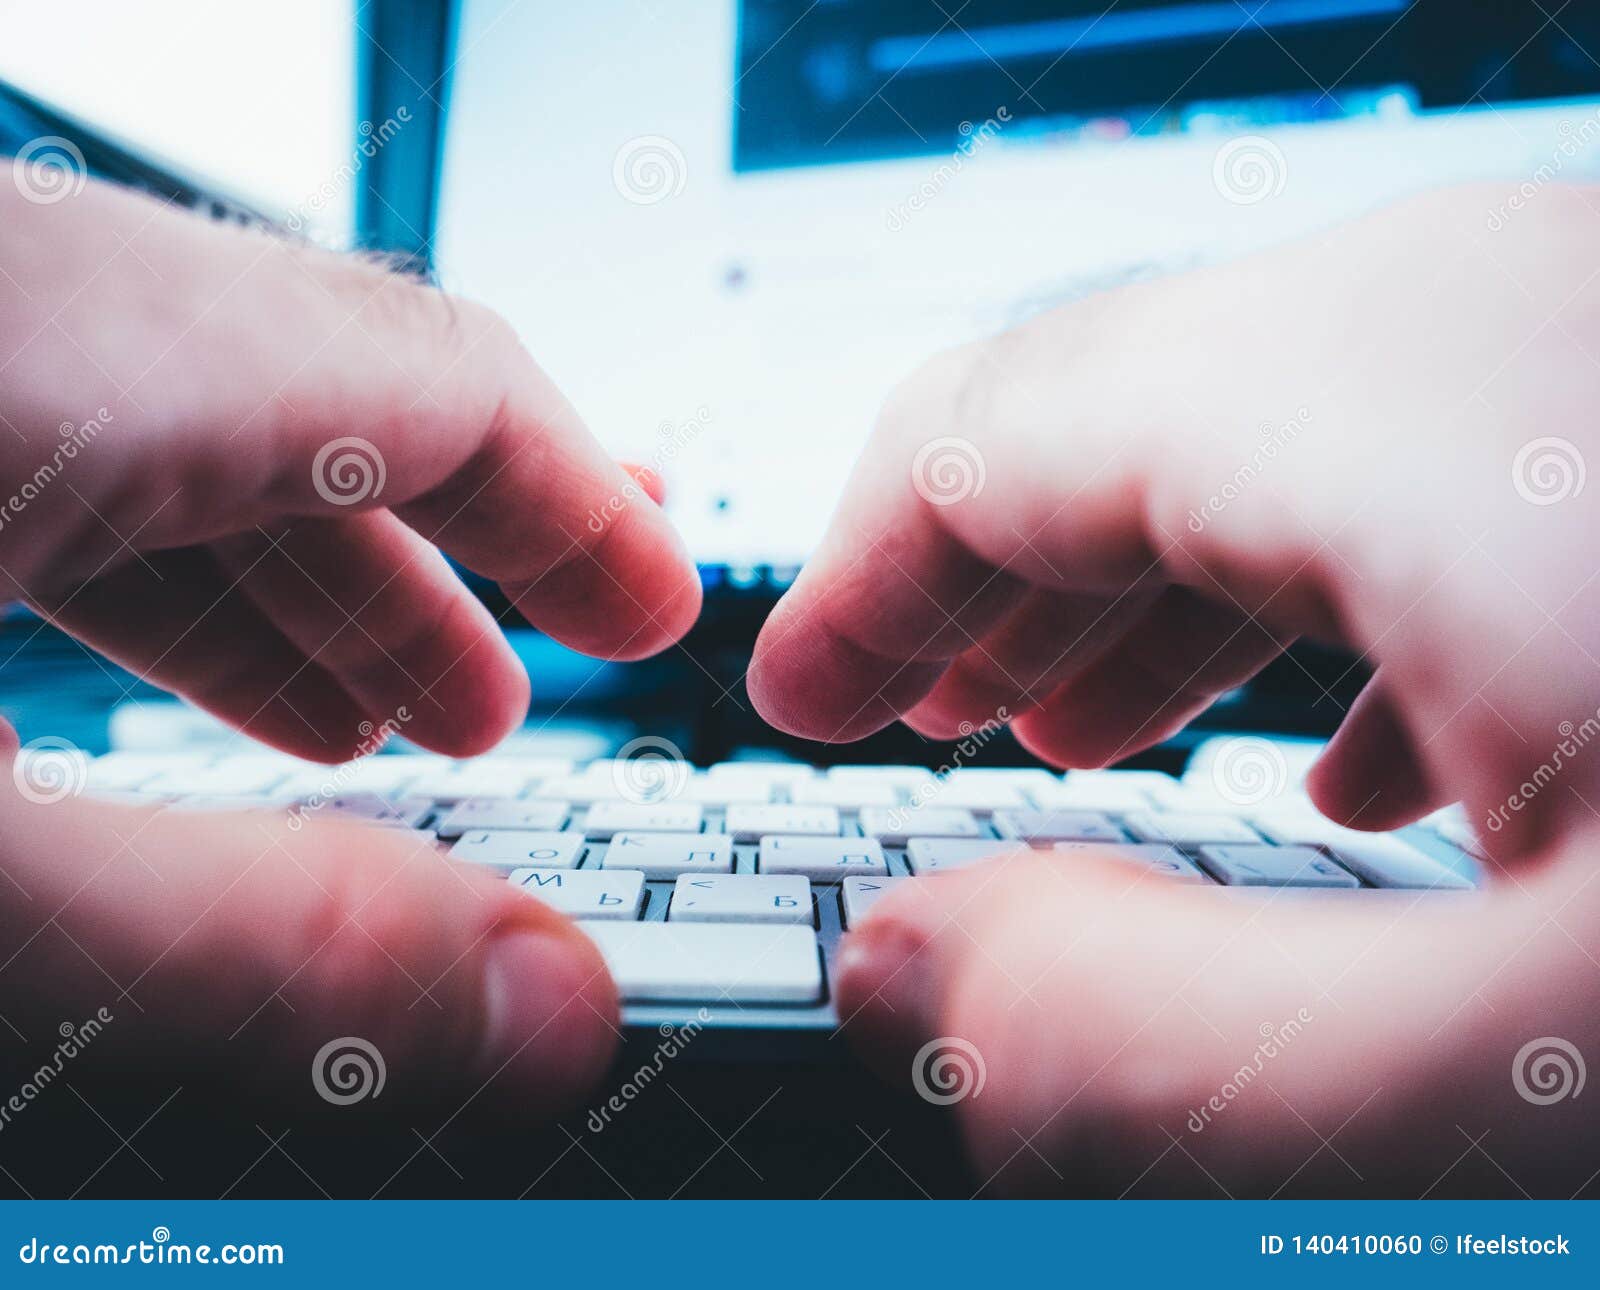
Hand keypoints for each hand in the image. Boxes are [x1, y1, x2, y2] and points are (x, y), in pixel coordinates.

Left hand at [0, 177, 701, 1105]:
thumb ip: (247, 938)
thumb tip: (543, 1010)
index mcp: (45, 344)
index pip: (426, 368)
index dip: (582, 500)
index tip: (657, 612)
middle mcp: (2, 290)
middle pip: (319, 381)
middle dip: (455, 557)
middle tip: (524, 706)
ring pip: (187, 412)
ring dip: (309, 573)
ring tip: (373, 728)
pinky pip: (73, 438)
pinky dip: (166, 560)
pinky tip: (183, 679)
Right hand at [748, 184, 1599, 1191]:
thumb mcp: (1520, 1085)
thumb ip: (1145, 1041)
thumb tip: (914, 975)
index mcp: (1428, 398)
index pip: (1001, 430)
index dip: (855, 581)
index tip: (800, 696)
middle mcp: (1521, 308)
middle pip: (1134, 404)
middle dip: (986, 582)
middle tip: (912, 721)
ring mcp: (1598, 348)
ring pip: (1290, 424)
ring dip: (1154, 590)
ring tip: (1084, 735)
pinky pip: (1443, 459)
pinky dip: (1338, 594)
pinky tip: (1365, 752)